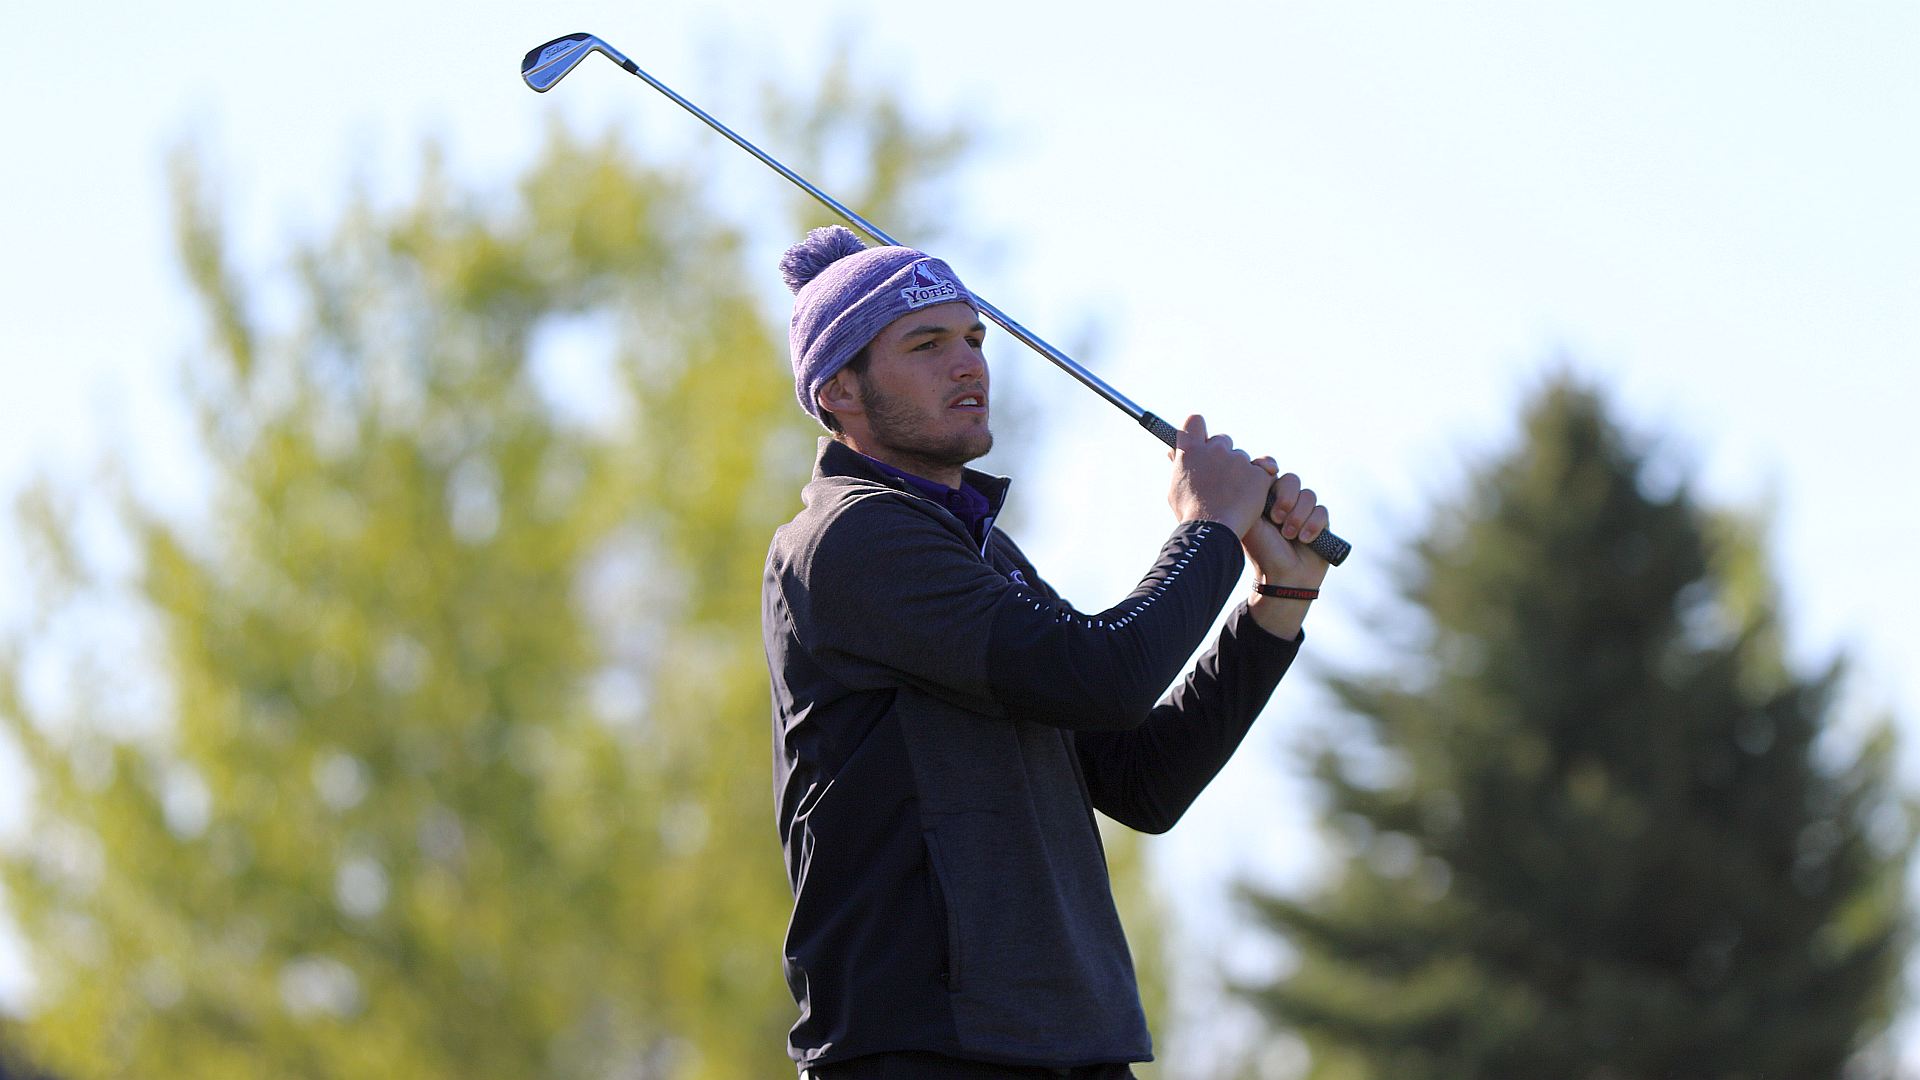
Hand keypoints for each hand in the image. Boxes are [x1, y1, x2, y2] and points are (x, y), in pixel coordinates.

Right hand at [1166, 415, 1277, 535]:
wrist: (1212, 532)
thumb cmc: (1190, 514)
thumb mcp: (1175, 488)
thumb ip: (1179, 466)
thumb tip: (1172, 451)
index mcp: (1190, 451)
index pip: (1194, 421)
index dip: (1199, 430)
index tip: (1202, 441)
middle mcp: (1214, 449)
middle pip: (1223, 440)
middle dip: (1223, 456)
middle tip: (1220, 479)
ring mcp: (1238, 460)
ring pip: (1242, 459)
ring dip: (1240, 472)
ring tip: (1232, 498)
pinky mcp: (1258, 473)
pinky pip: (1262, 471)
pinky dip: (1259, 483)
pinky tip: (1250, 498)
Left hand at [1244, 457, 1331, 589]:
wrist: (1283, 578)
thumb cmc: (1262, 551)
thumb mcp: (1250, 522)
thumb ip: (1251, 496)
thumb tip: (1255, 471)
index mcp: (1265, 497)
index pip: (1270, 470)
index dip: (1270, 468)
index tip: (1271, 473)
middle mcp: (1284, 501)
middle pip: (1292, 480)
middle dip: (1286, 497)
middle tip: (1277, 518)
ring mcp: (1304, 510)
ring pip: (1309, 495)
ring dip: (1299, 516)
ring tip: (1289, 535)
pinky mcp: (1321, 522)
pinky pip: (1322, 511)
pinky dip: (1313, 525)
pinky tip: (1305, 539)